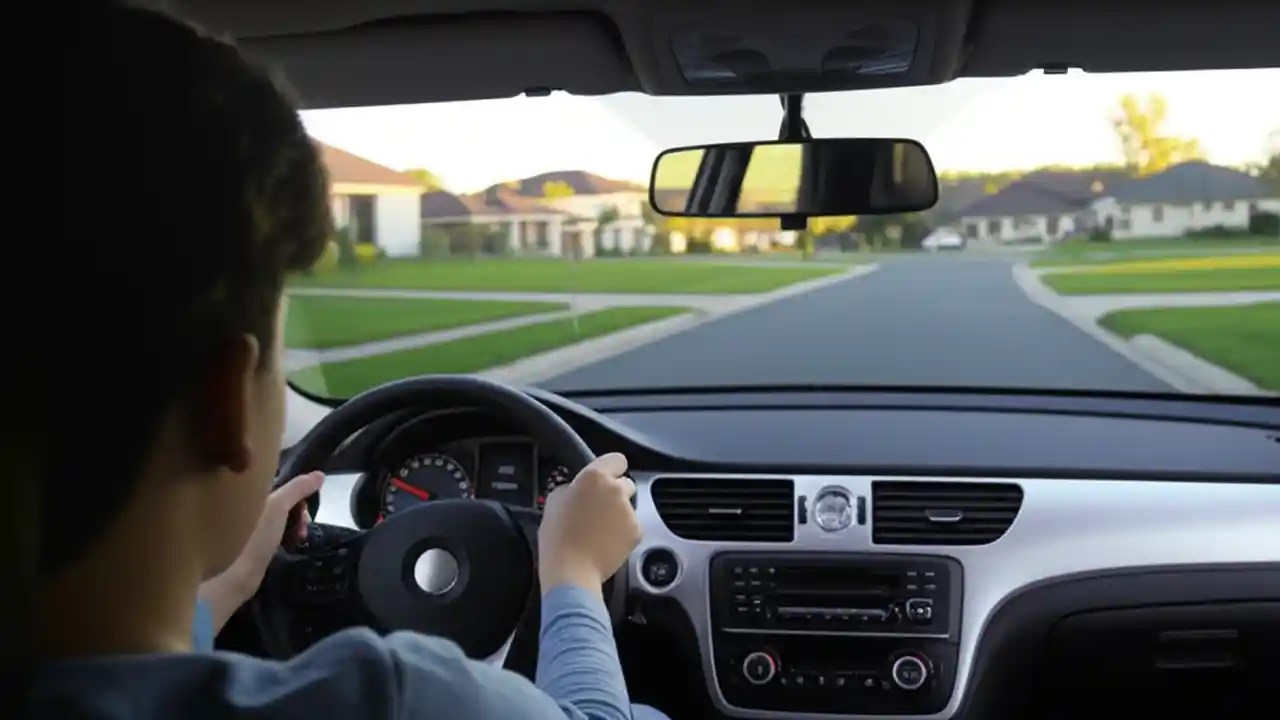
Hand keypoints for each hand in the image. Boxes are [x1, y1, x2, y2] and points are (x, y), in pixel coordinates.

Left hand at [198, 471, 324, 632]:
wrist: (233, 576)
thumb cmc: (254, 537)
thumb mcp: (278, 506)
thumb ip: (297, 489)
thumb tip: (320, 475)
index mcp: (248, 493)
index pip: (279, 483)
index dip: (297, 492)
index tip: (306, 505)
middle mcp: (246, 506)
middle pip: (282, 501)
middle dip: (298, 512)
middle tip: (303, 526)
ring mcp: (248, 526)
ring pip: (279, 518)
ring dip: (294, 525)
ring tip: (298, 539)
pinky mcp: (251, 544)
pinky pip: (274, 533)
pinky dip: (285, 537)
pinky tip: (289, 546)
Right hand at [537, 453, 640, 595]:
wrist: (572, 570)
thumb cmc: (557, 536)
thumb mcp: (554, 501)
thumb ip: (572, 487)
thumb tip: (579, 489)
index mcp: (595, 477)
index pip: (616, 459)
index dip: (611, 468)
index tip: (604, 478)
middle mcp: (616, 489)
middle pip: (625, 483)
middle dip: (614, 492)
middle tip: (598, 507)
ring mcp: (629, 511)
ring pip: (628, 506)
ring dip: (618, 513)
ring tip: (600, 529)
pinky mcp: (637, 531)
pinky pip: (631, 525)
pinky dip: (622, 532)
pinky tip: (606, 541)